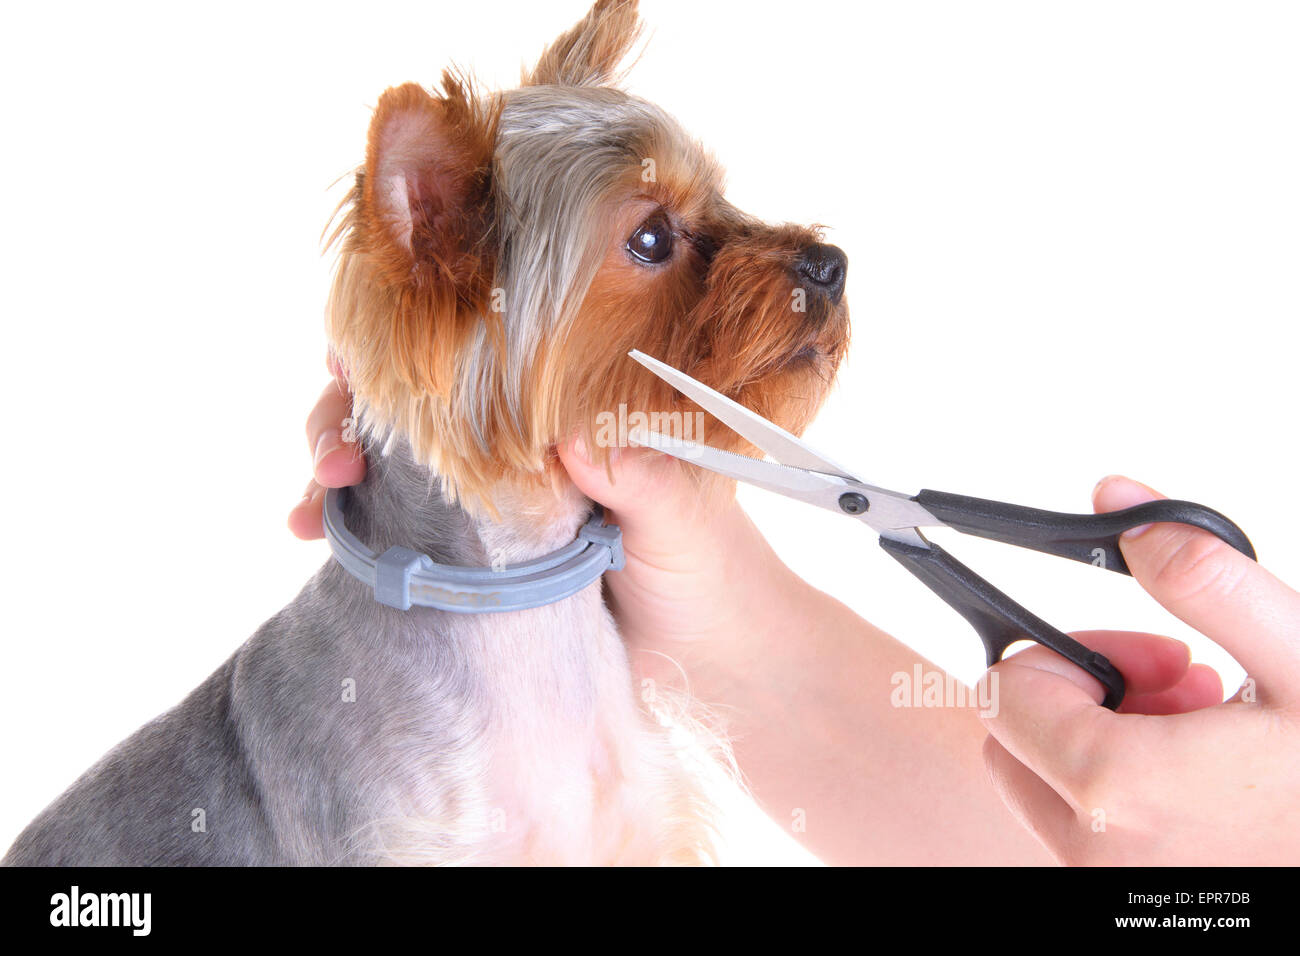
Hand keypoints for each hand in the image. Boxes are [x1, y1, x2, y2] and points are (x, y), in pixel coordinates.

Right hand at [287, 373, 793, 667]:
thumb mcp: (683, 520)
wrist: (711, 666)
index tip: (360, 358)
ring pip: (388, 458)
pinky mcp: (465, 557)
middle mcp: (513, 442)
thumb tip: (572, 440)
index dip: (409, 343)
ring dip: (335, 466)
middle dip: (351, 409)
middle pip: (410, 397)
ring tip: (312, 508)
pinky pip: (394, 525)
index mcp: (563, 410)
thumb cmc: (712, 575)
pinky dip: (347, 523)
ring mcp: (483, 499)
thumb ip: (641, 480)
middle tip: (336, 456)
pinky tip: (310, 535)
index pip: (476, 352)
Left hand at [981, 475, 1299, 864]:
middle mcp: (1095, 849)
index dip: (1075, 654)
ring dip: (1109, 742)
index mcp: (1118, 784)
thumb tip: (1123, 505)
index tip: (1156, 654)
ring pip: (1048, 788)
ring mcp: (1110, 883)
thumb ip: (1206, 577)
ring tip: (1209, 727)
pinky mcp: (1134, 899)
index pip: (1007, 692)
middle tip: (1183, 683)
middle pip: (1016, 741)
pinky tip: (1211, 776)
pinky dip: (1126, 793)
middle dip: (1089, 695)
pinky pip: (1086, 832)